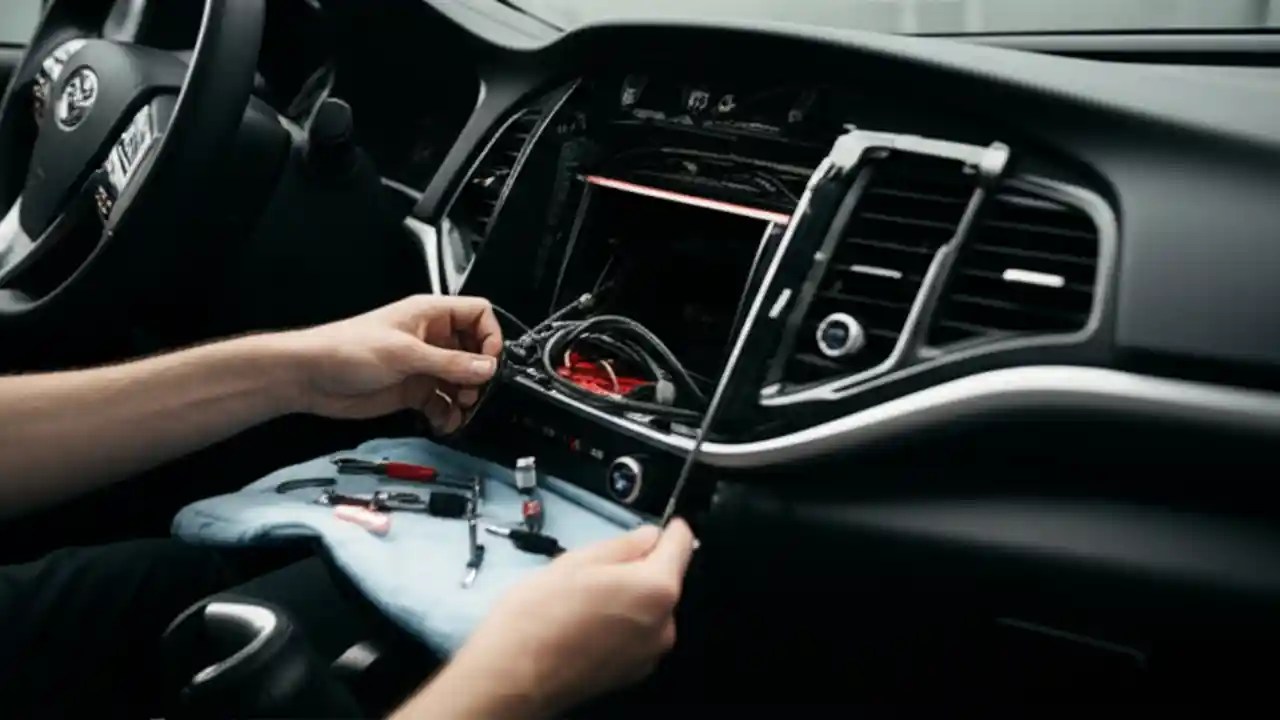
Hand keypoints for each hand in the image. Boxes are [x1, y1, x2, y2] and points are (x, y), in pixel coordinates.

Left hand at [284, 295, 501, 429]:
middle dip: (479, 374)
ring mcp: (423, 365)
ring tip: (460, 410)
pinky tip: (444, 423)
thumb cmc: (349, 350)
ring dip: (465, 398)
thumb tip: (488, 367)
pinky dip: (447, 414)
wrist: (311, 377)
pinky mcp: (413, 390)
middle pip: (474, 352)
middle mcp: (432, 338)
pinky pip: (442, 402)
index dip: (490, 337)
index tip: (489, 362)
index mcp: (431, 315)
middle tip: (473, 392)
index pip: (478, 315)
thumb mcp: (406, 353)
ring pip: (461, 380)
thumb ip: (450, 362)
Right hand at [404, 520, 696, 719]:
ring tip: (585, 599)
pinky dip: (621, 624)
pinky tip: (586, 622)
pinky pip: (637, 635)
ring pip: (650, 609)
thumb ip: (623, 545)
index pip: (681, 545)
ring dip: (629, 597)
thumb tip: (648, 536)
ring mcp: (649, 653)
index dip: (671, 529)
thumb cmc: (537, 619)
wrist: (513, 676)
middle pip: (664, 580)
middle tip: (599, 567)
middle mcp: (662, 625)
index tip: (666, 524)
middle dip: (641, 568)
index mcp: (654, 589)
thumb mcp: (576, 561)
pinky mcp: (633, 672)